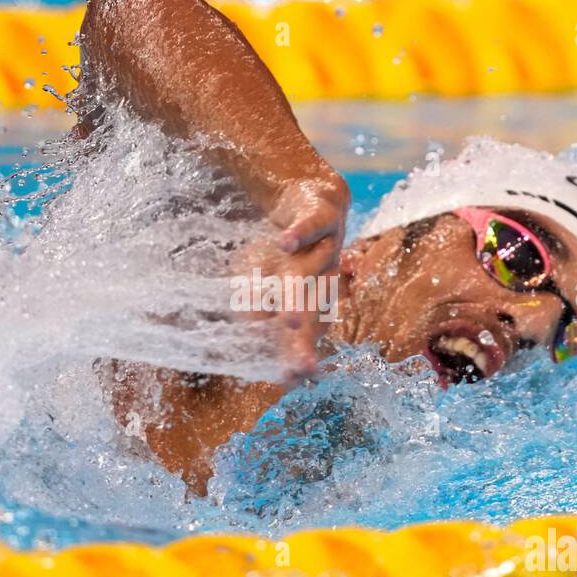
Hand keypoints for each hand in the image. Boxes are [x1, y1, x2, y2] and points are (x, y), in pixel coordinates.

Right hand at [258, 172, 349, 384]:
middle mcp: (326, 278)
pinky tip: (283, 244)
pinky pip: (310, 226)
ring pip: (309, 273)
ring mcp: (327, 247)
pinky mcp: (322, 216)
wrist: (312, 196)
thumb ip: (257, 306)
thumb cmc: (287, 249)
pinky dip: (297, 234)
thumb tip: (250, 329)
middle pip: (313, 312)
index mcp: (316, 299)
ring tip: (288, 320)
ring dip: (298, 294)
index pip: (306, 333)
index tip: (290, 380)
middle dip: (305, 340)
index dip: (298, 354)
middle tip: (301, 366)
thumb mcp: (266, 278)